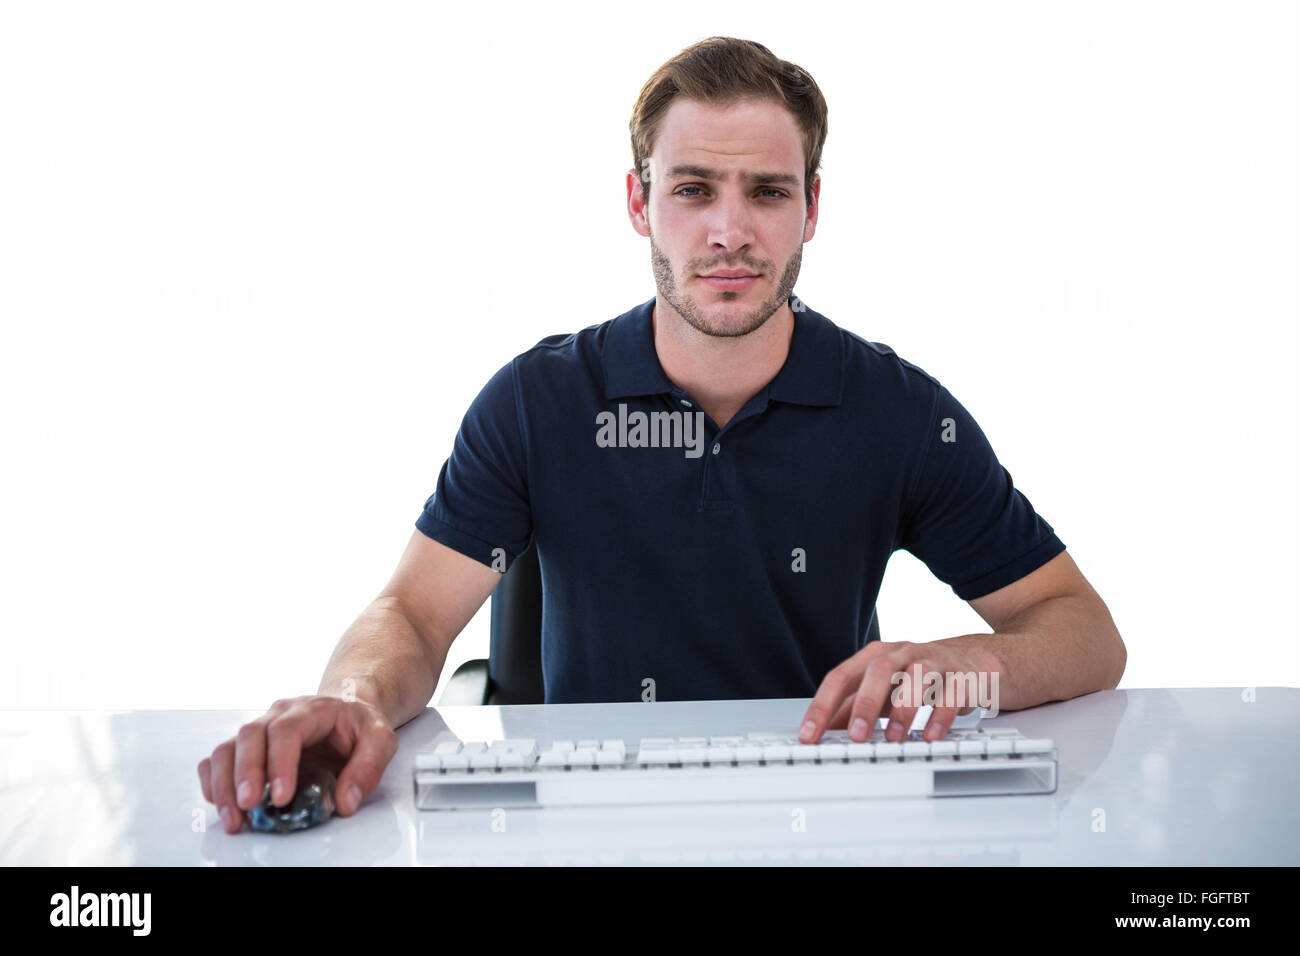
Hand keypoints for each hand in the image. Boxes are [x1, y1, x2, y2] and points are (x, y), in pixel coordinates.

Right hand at [197, 695, 398, 833]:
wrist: (347, 711)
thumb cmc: (359, 726)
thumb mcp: (380, 739)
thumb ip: (368, 768)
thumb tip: (346, 802)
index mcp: (312, 708)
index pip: (288, 730)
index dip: (279, 763)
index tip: (282, 796)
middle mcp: (278, 714)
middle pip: (250, 736)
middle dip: (246, 775)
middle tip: (249, 807)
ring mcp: (259, 729)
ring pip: (227, 748)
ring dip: (224, 784)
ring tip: (234, 818)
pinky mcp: (246, 748)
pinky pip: (218, 759)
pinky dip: (213, 782)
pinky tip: (221, 804)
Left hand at [798, 640, 993, 744]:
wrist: (970, 660)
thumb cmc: (918, 675)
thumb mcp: (882, 689)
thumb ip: (853, 707)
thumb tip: (822, 731)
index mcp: (875, 656)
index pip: (841, 677)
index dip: (823, 705)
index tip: (810, 735)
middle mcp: (902, 654)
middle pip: (878, 670)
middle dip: (865, 704)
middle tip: (856, 736)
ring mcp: (933, 662)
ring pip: (917, 677)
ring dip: (904, 710)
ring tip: (894, 738)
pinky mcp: (960, 676)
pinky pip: (951, 693)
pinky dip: (940, 716)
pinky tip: (930, 735)